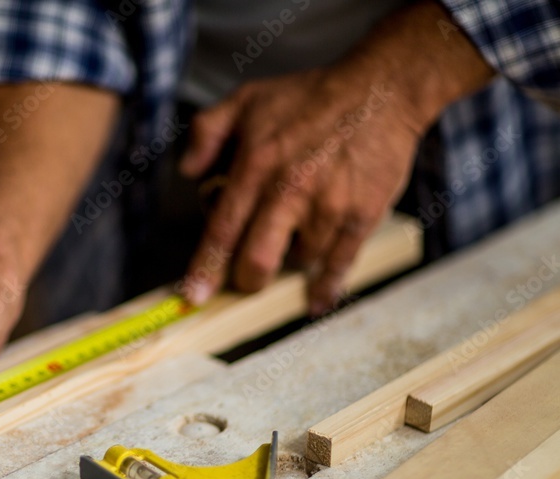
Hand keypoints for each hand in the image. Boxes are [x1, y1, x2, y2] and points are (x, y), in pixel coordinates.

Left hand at [179, 64, 422, 313]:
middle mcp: (290, 190)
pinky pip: (340, 264)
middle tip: (244, 279)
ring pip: (298, 263)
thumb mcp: (246, 99)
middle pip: (258, 261)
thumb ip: (206, 132)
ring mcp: (328, 206)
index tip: (194, 296)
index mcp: (256, 165)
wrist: (380, 90)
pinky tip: (317, 298)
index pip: (222, 231)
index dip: (206, 269)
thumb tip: (188, 171)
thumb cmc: (310, 97)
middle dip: (246, 281)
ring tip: (290, 245)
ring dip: (289, 264)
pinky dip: (326, 286)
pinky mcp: (362, 215)